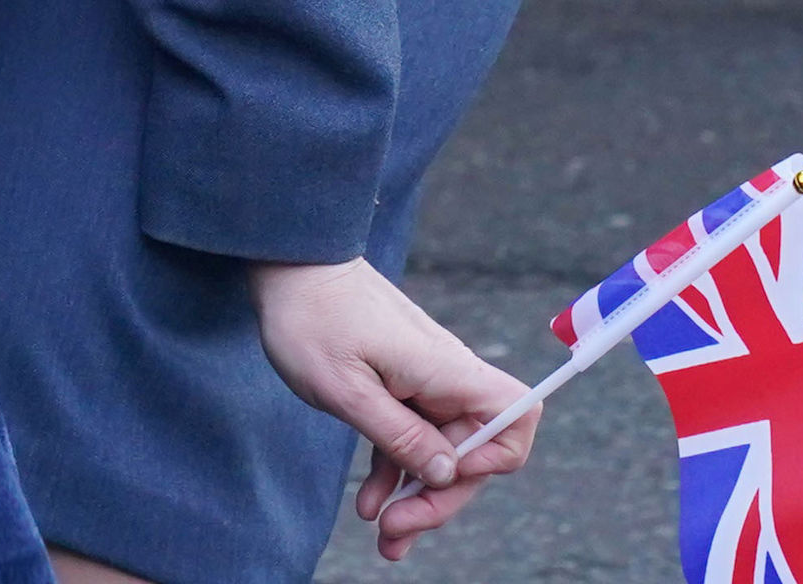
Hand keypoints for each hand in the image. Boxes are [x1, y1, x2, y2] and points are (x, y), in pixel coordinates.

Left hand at [249, 257, 537, 561]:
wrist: (288, 264)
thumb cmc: (312, 319)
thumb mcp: (347, 390)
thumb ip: (399, 435)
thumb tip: (449, 473)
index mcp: (444, 370)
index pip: (515, 417)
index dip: (493, 458)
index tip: (442, 478)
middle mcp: (445, 374)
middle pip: (473, 449)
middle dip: (441, 499)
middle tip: (394, 535)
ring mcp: (422, 379)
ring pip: (440, 449)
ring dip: (418, 498)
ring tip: (384, 538)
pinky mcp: (399, 382)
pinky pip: (411, 435)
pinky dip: (395, 471)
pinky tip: (368, 504)